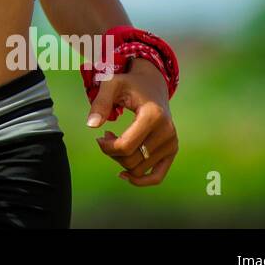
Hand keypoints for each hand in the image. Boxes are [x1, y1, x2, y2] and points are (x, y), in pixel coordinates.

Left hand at [85, 57, 178, 185]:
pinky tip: (124, 174)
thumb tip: (91, 126)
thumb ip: (100, 103)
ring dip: (121, 161)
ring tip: (116, 142)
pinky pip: (157, 176)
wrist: (152, 85)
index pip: (126, 146)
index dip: (106, 147)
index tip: (100, 137)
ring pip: (139, 169)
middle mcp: (167, 132)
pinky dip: (140, 180)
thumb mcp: (111, 85)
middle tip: (106, 137)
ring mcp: (172, 143)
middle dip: (112, 153)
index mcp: (154, 116)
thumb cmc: (129, 84)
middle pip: (131, 160)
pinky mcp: (173, 150)